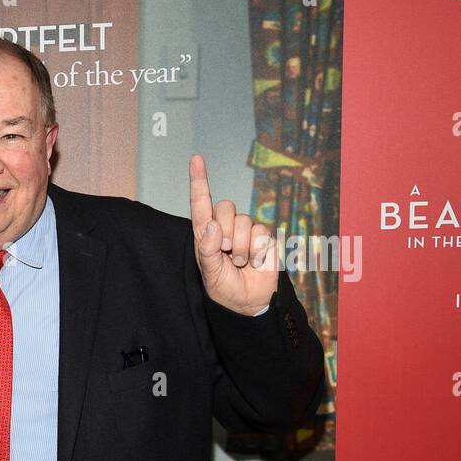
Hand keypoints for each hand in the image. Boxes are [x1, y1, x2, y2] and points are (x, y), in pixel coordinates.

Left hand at [188, 154, 277, 315]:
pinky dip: (256, 250)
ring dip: (240, 247)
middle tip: (225, 253)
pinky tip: (254, 262)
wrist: (248, 301)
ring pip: (243, 221)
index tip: (196, 159)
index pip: (201, 202)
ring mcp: (246, 230)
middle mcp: (225, 226)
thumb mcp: (209, 272)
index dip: (199, 180)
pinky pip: (261, 232)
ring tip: (239, 262)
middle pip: (224, 207)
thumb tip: (212, 226)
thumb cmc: (224, 287)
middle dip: (224, 232)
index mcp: (206, 233)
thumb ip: (206, 250)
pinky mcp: (264, 236)